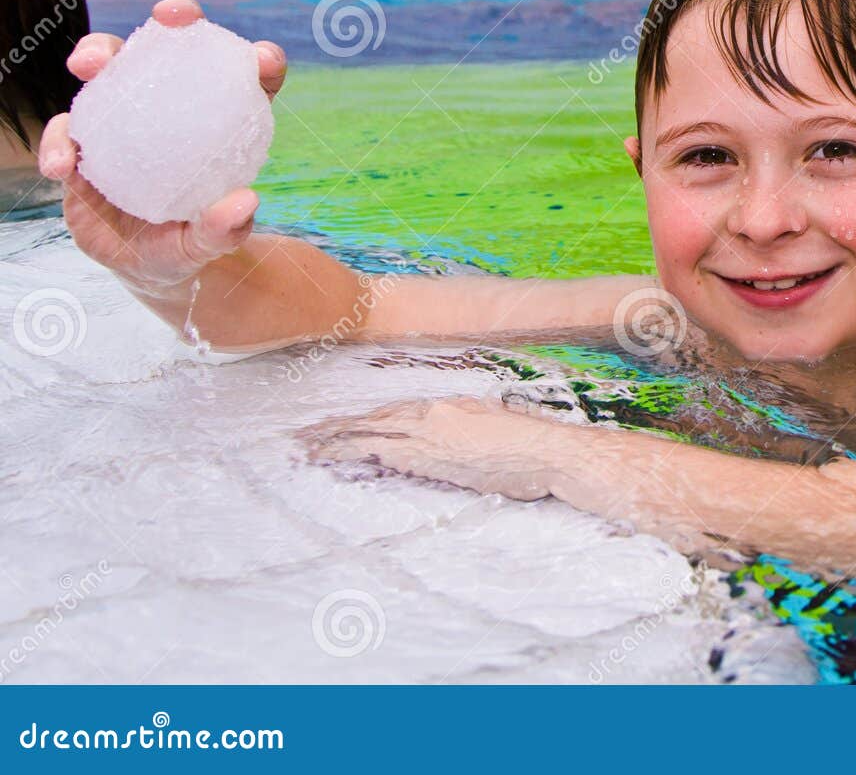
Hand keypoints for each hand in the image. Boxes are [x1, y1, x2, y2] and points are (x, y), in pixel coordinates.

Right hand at [37, 0, 286, 295]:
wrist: (142, 266)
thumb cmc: (186, 243)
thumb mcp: (207, 244)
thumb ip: (225, 230)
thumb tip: (245, 203)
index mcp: (219, 124)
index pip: (246, 81)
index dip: (258, 60)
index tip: (262, 58)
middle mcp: (172, 109)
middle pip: (174, 52)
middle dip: (174, 25)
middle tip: (167, 18)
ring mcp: (125, 119)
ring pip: (112, 70)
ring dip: (98, 54)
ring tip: (88, 67)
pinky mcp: (83, 142)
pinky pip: (67, 130)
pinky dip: (60, 141)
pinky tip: (61, 167)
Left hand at [300, 397, 558, 500]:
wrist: (546, 453)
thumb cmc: (527, 446)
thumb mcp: (489, 427)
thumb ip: (462, 429)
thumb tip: (447, 441)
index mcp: (446, 408)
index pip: (393, 413)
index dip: (362, 420)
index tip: (337, 428)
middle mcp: (433, 416)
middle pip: (374, 419)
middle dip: (336, 427)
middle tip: (301, 435)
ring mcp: (431, 434)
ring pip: (371, 431)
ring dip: (336, 438)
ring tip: (306, 446)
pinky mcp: (432, 456)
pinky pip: (384, 450)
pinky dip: (356, 449)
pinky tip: (334, 454)